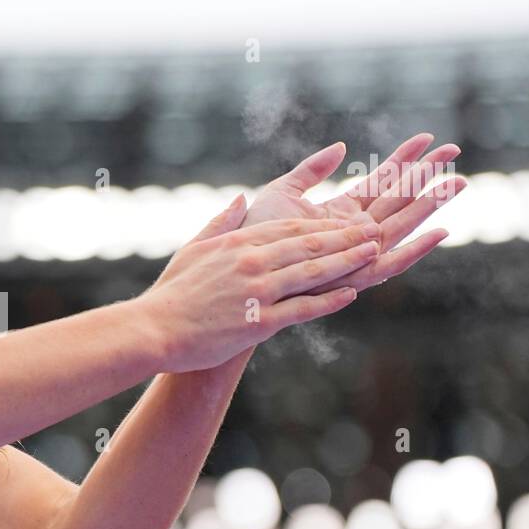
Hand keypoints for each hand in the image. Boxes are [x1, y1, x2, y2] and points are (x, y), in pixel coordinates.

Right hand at [146, 210, 382, 372]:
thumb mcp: (193, 248)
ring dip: (346, 261)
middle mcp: (251, 262)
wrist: (153, 329)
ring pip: (312, 272)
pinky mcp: (258, 322)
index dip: (324, 224)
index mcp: (237, 242)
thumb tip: (239, 199)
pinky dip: (328, 300)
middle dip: (345, 236)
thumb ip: (220, 222)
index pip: (290, 228)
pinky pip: (301, 309)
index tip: (347, 219)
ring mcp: (257, 292)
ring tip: (373, 252)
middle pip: (309, 245)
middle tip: (374, 229)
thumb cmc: (171, 292)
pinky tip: (351, 293)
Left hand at [240, 133, 466, 292]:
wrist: (238, 276)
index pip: (379, 182)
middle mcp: (352, 234)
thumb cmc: (252, 237)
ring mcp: (354, 255)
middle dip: (427, 176)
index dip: (402, 159)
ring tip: (459, 181)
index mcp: (338, 213)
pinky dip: (416, 251)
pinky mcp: (351, 277)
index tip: (425, 137)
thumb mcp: (282, 194)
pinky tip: (440, 233)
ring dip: (431, 205)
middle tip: (455, 149)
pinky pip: (390, 265)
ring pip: (402, 226)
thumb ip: (311, 171)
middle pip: (399, 200)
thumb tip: (341, 148)